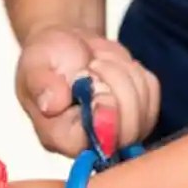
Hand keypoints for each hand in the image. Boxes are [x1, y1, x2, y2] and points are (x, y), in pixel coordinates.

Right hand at [16, 25, 159, 155]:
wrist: (66, 44)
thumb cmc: (47, 57)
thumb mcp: (35, 64)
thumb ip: (41, 84)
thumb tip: (51, 104)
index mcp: (59, 136)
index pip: (93, 143)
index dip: (103, 113)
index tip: (91, 79)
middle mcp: (89, 141)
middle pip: (127, 130)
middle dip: (115, 85)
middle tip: (92, 66)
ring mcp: (118, 130)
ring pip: (143, 110)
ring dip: (123, 74)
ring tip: (98, 64)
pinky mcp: (139, 113)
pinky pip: (152, 93)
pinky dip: (136, 72)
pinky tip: (113, 68)